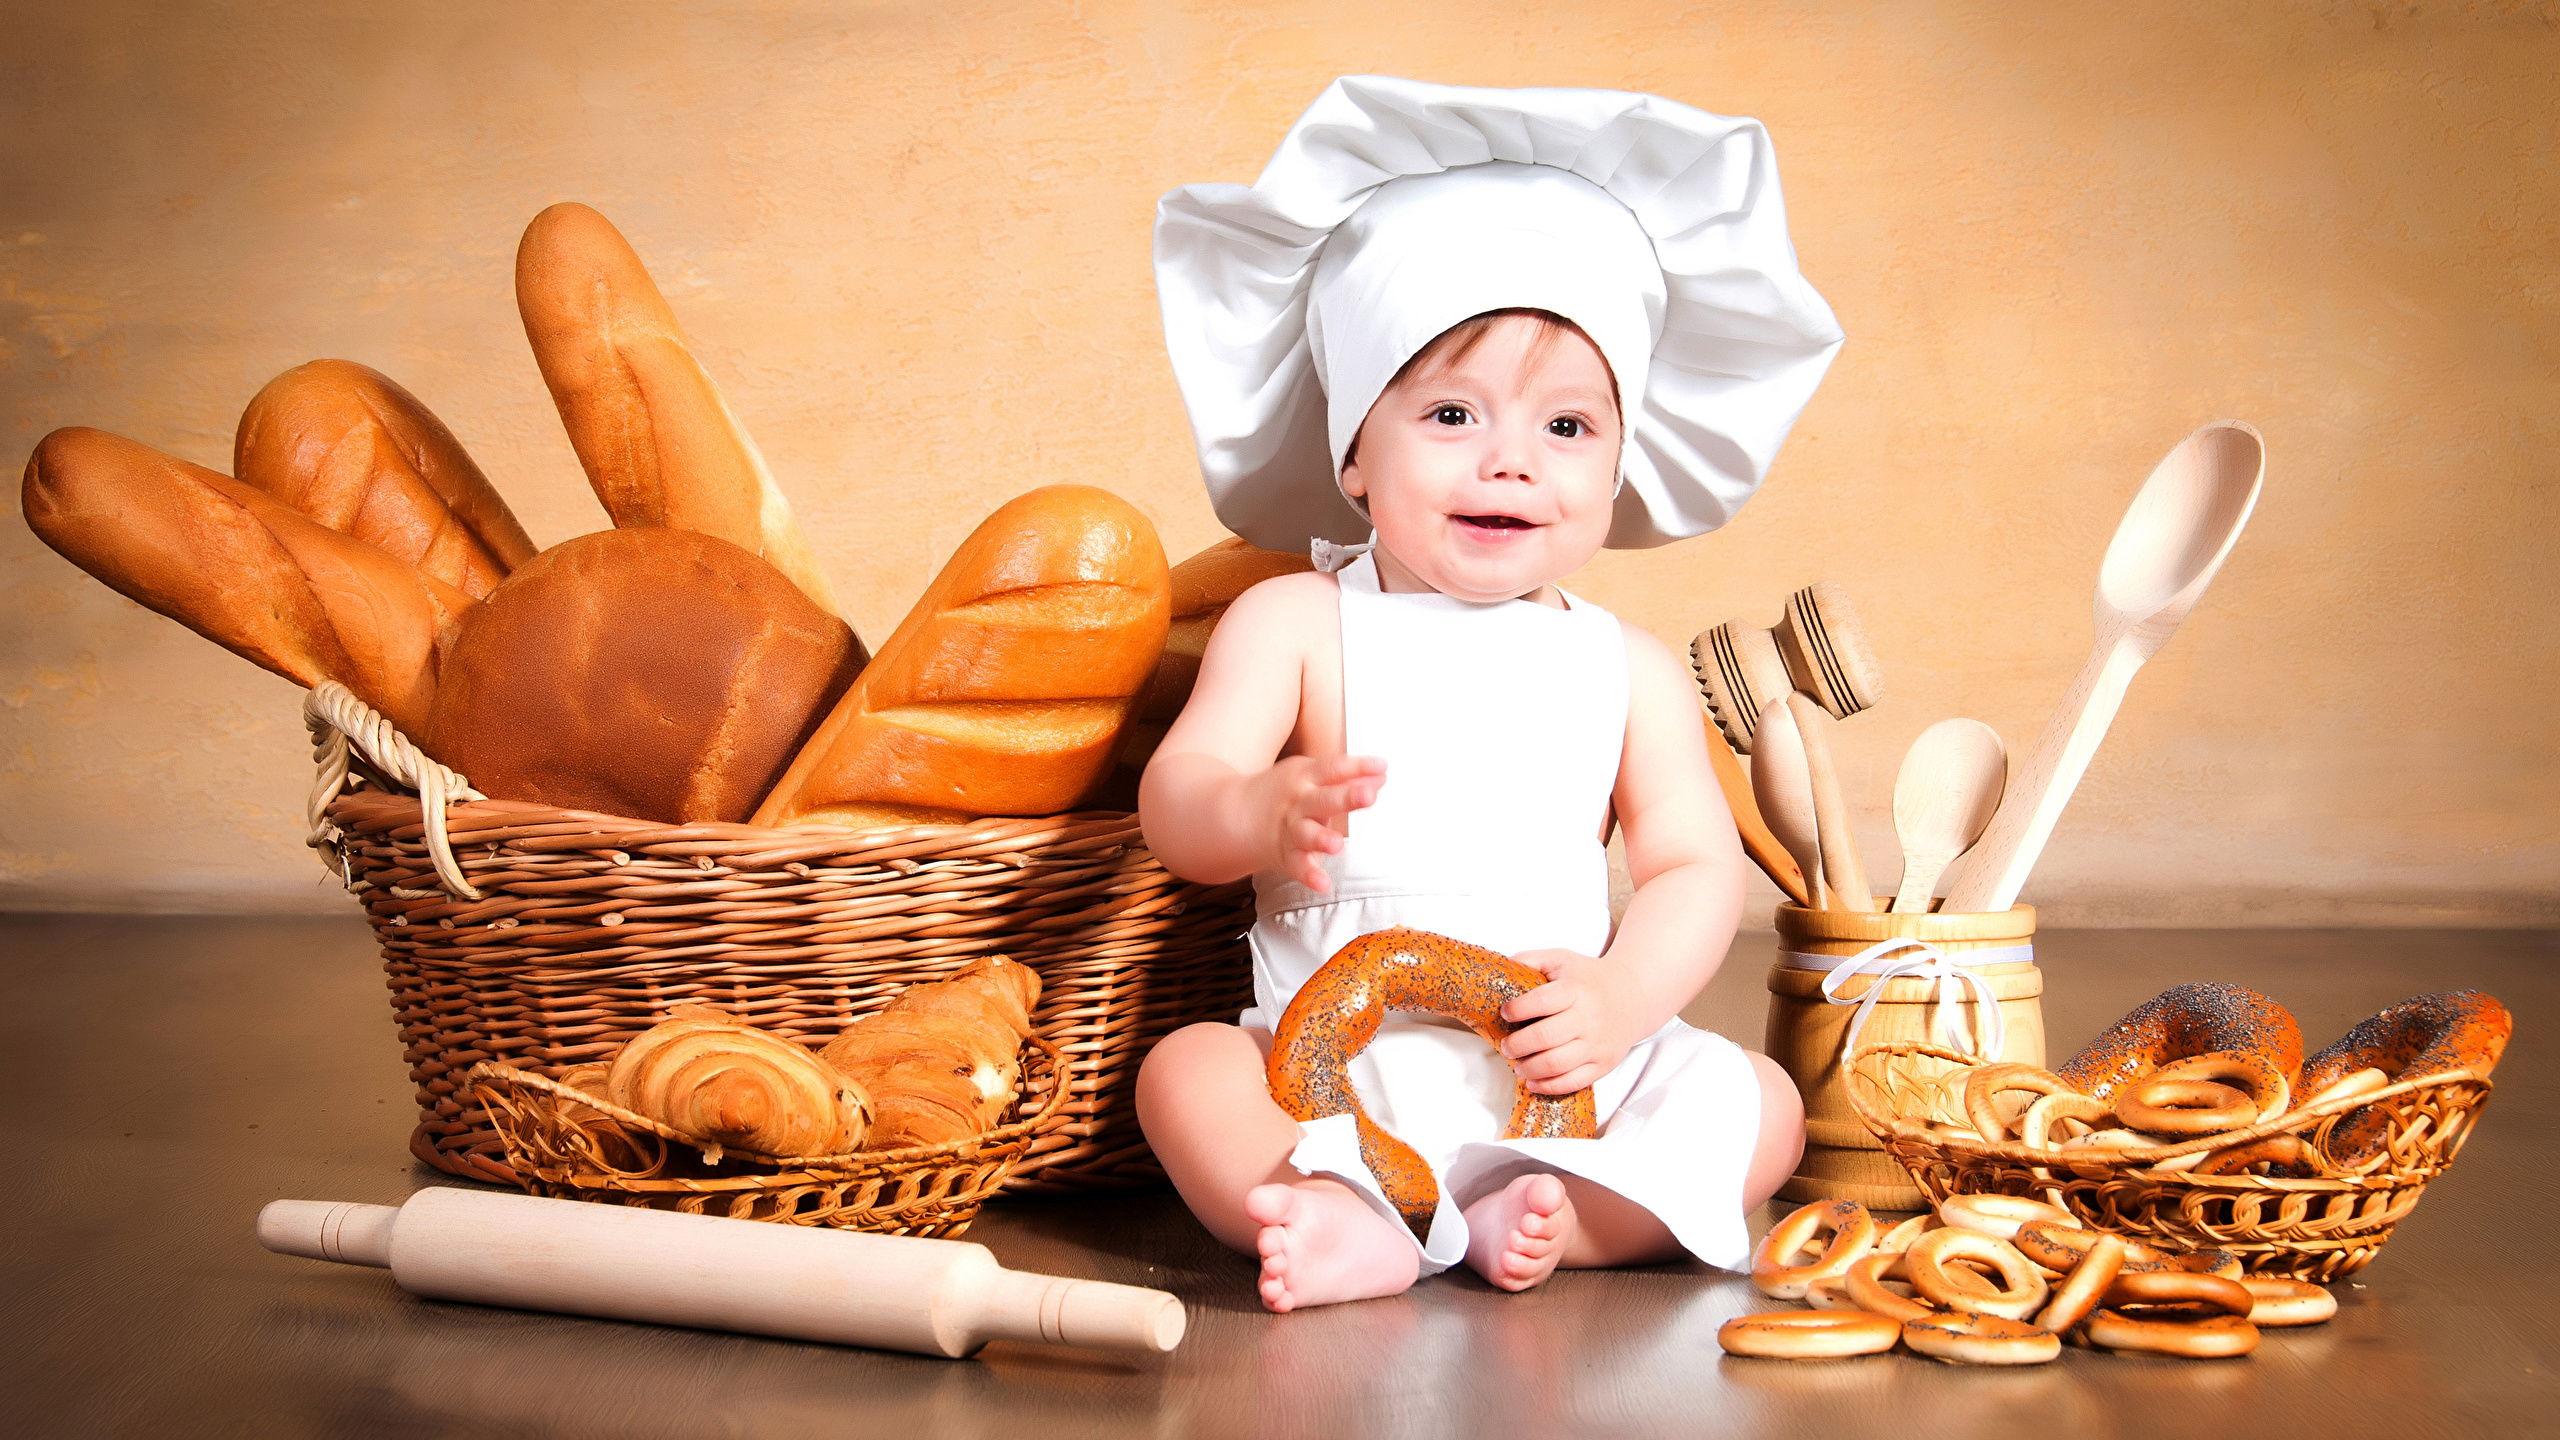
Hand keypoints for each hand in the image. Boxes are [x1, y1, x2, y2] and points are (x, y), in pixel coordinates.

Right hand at [1252, 754, 1385, 891]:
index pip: (1334, 769)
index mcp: (1306, 776)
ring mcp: (1290, 829)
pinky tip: (1324, 885)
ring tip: (1337, 844)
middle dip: (1347, 797)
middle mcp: (1298, 802)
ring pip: (1307, 834)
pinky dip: (1310, 875)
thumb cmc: (1288, 792)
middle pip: (1324, 799)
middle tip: (1369, 795)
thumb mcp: (1312, 776)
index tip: (1382, 767)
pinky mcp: (1285, 855)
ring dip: (1322, 838)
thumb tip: (1383, 774)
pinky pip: (1298, 866)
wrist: (1235, 813)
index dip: (1358, 767)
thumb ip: (1347, 777)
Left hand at [1499, 949, 1644, 1094]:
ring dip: (1529, 1068)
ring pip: (1556, 1064)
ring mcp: (1596, 1044)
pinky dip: (1549, 1086)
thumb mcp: (1562, 959)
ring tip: (1518, 1064)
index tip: (1506, 1012)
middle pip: (1545, 1037)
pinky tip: (1534, 1081)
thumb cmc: (1591, 978)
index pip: (1541, 1001)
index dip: (1518, 1009)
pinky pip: (1573, 1082)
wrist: (1634, 996)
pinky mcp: (1603, 1064)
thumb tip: (1500, 968)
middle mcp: (1587, 1018)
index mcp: (1575, 990)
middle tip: (1506, 1045)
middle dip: (1517, 1045)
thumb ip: (1531, 959)